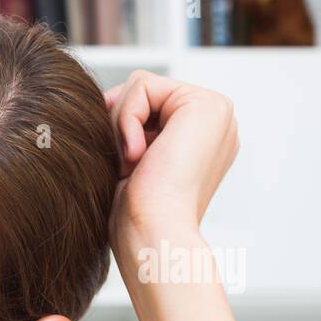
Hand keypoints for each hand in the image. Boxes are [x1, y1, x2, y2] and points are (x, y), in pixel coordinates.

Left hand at [103, 70, 239, 244]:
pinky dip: (126, 120)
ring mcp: (216, 111)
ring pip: (140, 86)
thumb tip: (105, 101)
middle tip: (127, 166)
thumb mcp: (129, 162)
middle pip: (143, 92)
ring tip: (134, 164)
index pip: (146, 105)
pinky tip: (137, 156)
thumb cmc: (135, 215)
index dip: (117, 127)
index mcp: (200, 138)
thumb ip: (130, 130)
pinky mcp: (207, 104)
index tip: (121, 164)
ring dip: (121, 127)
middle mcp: (214, 123)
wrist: (152, 235)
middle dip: (119, 125)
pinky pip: (142, 85)